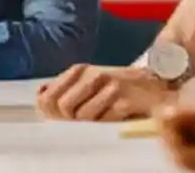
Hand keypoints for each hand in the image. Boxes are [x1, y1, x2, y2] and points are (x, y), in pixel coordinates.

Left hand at [35, 64, 170, 121]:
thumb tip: (39, 94)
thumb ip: (63, 88)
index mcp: (79, 71)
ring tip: (104, 116)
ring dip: (92, 123)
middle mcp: (92, 74)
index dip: (52, 113)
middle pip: (63, 108)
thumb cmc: (118, 88)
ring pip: (83, 117)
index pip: (47, 98)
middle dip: (71, 120)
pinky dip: (107, 124)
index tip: (64, 118)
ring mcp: (109, 86)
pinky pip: (104, 121)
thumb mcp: (87, 82)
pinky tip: (116, 117)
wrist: (155, 87)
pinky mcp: (125, 100)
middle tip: (86, 119)